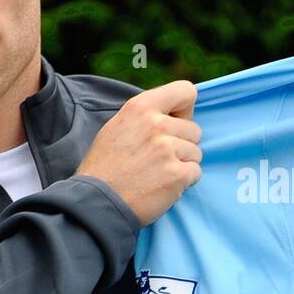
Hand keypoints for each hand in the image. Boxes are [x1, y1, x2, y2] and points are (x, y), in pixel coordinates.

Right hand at [76, 80, 202, 226]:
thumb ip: (147, 115)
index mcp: (141, 107)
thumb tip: (176, 113)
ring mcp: (167, 149)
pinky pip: (195, 173)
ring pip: (196, 153)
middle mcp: (156, 124)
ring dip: (182, 164)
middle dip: (182, 144)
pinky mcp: (176, 174)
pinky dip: (183, 182)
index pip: (186, 91)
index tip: (175, 123)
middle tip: (157, 158)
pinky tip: (161, 185)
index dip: (185, 110)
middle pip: (194, 129)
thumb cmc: (106, 165)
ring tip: (156, 173)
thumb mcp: (119, 125)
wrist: (96, 202)